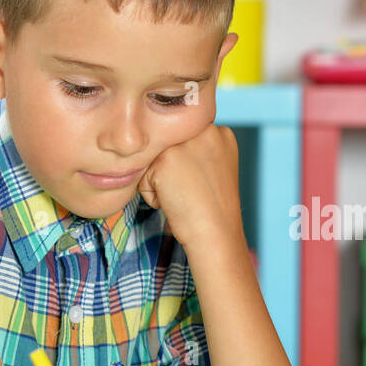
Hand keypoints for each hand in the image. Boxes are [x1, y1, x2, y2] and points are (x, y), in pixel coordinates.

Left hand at [137, 122, 244, 251]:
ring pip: (154, 160)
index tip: (200, 185)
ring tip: (185, 196)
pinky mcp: (165, 160)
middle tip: (194, 192)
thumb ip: (197, 149)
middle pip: (167, 147)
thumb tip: (162, 145)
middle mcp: (205, 131)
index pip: (183, 141)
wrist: (218, 235)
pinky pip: (144, 177)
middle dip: (173, 170)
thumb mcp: (216, 168)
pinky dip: (154, 195)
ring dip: (162, 181)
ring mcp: (185, 143)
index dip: (186, 167)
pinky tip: (176, 202)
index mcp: (221, 132)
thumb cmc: (214, 210)